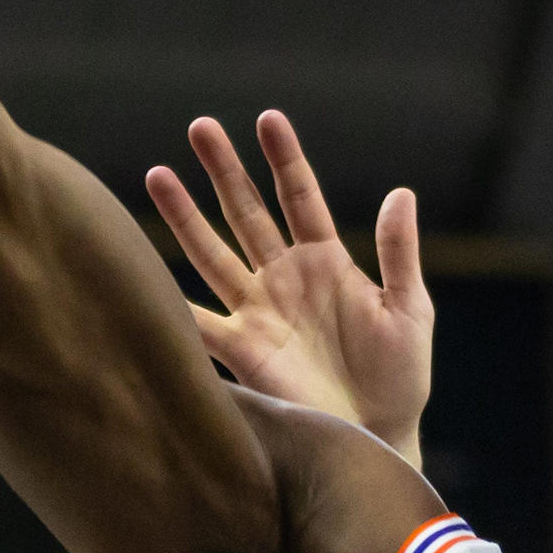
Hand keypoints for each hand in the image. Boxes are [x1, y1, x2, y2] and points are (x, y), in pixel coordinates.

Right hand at [144, 111, 432, 462]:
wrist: (381, 434)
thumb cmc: (401, 374)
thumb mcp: (410, 307)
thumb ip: (398, 252)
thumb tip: (401, 192)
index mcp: (326, 260)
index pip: (300, 195)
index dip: (284, 158)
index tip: (267, 119)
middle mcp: (284, 277)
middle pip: (247, 212)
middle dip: (223, 170)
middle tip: (200, 125)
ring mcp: (259, 311)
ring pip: (212, 252)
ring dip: (186, 215)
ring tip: (158, 174)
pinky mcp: (243, 350)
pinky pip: (200, 320)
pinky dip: (172, 300)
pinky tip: (142, 270)